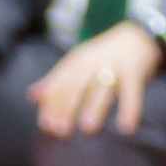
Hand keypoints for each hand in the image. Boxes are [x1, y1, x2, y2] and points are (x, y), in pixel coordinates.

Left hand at [29, 21, 160, 137]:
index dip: (51, 103)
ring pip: (102, 88)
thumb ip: (55, 80)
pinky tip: (126, 128)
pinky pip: (132, 92)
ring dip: (94, 107)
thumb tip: (31, 97)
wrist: (134, 36)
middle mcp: (92, 63)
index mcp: (75, 62)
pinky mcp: (134, 72)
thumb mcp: (77, 63)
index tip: (45, 125)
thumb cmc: (101, 56)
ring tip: (87, 128)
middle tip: (59, 130)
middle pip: (77, 85)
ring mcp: (113, 67)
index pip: (59, 83)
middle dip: (67, 106)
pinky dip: (130, 109)